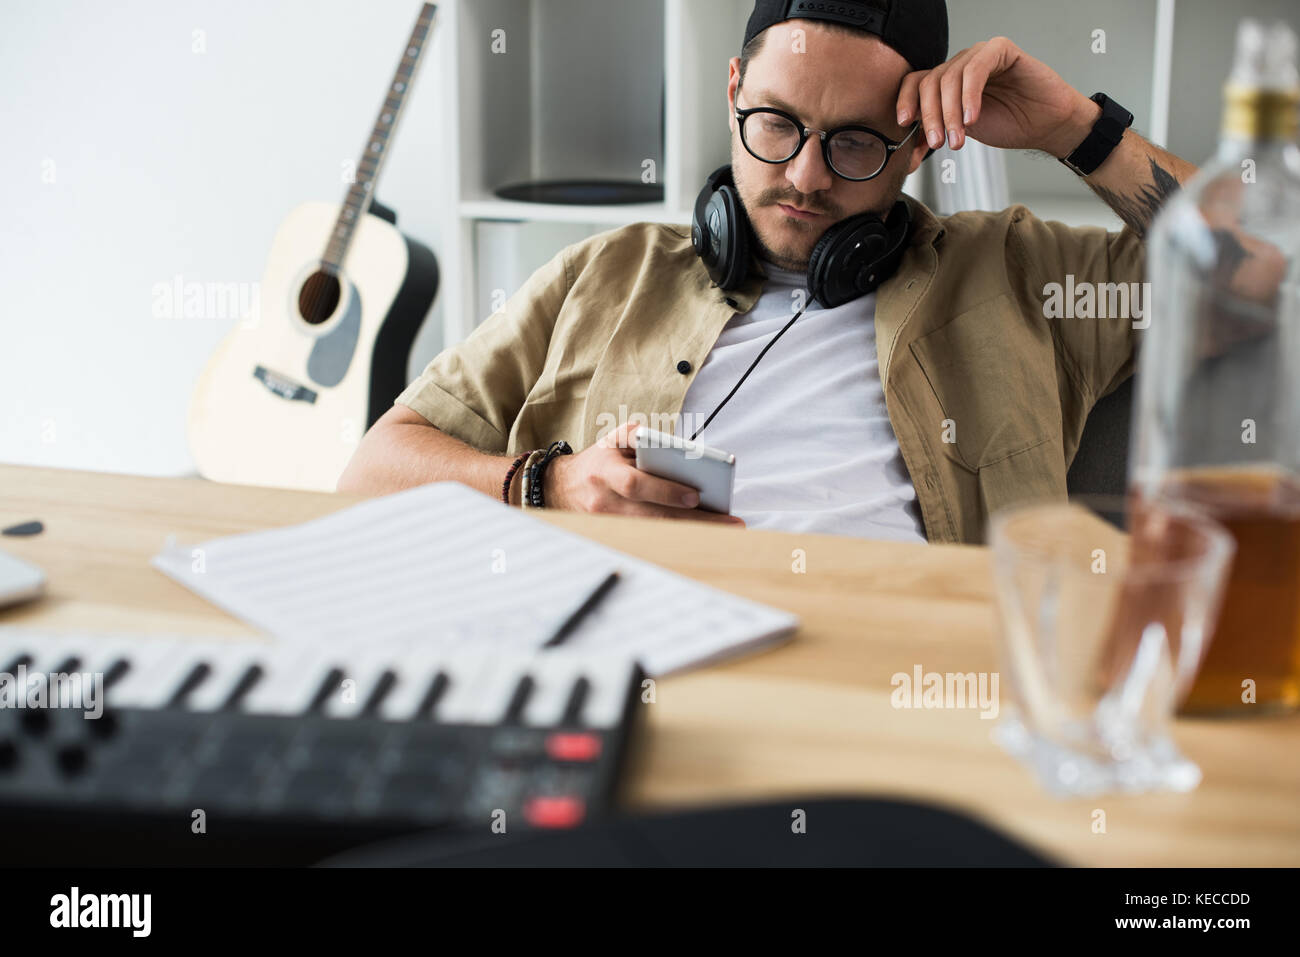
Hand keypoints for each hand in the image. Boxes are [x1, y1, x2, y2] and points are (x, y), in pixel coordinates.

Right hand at [543, 421, 745, 525]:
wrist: (561, 488)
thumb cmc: (599, 460)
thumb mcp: (613, 439)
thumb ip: (637, 434)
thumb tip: (673, 444)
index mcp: (606, 472)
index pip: (636, 484)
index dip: (665, 491)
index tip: (696, 496)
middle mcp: (605, 501)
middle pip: (652, 515)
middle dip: (693, 520)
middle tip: (728, 522)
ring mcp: (609, 523)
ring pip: (655, 532)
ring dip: (691, 533)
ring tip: (725, 531)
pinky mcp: (614, 537)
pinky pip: (650, 540)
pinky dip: (677, 540)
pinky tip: (703, 538)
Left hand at [895, 36, 1099, 159]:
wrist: (1045, 124)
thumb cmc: (1009, 124)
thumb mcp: (962, 131)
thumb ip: (938, 130)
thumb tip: (910, 147)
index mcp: (948, 81)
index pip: (916, 82)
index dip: (905, 100)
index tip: (903, 122)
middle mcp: (961, 64)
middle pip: (931, 82)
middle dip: (930, 116)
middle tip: (938, 142)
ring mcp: (979, 55)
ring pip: (950, 78)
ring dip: (950, 112)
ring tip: (958, 139)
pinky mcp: (1001, 50)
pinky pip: (976, 69)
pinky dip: (970, 96)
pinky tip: (973, 118)